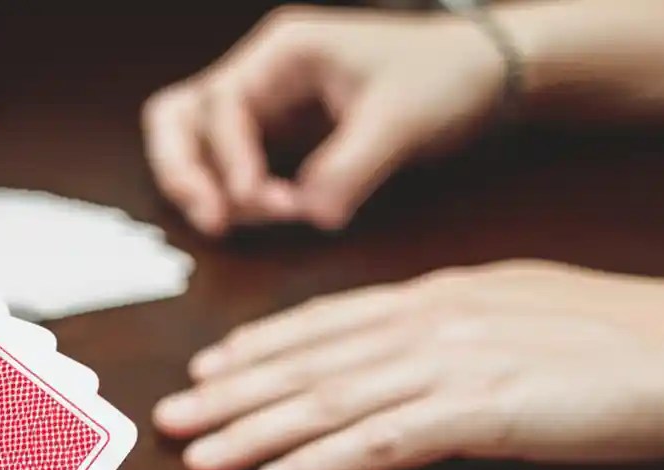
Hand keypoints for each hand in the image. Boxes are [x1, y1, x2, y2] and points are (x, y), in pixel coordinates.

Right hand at [142, 5, 504, 233]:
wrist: (483, 74)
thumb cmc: (444, 75)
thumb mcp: (402, 120)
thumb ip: (352, 167)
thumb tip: (311, 214)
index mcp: (283, 52)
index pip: (224, 106)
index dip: (234, 161)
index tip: (267, 205)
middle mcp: (260, 73)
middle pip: (180, 116)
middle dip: (184, 170)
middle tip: (212, 220)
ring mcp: (265, 104)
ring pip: (194, 141)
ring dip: (202, 185)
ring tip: (236, 222)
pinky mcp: (277, 136)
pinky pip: (229, 164)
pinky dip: (233, 194)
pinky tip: (267, 216)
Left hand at [154, 261, 663, 469]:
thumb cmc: (608, 331)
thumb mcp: (509, 306)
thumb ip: (441, 321)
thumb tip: (391, 338)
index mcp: (433, 294)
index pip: (322, 322)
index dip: (257, 347)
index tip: (207, 366)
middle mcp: (427, 322)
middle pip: (307, 363)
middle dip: (230, 394)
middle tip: (170, 416)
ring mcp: (451, 364)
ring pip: (328, 402)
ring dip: (254, 432)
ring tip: (200, 454)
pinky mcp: (483, 412)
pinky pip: (384, 443)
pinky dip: (324, 463)